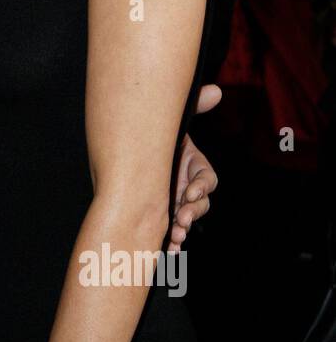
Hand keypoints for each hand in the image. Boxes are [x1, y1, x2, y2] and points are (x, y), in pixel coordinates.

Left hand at [169, 82, 220, 252]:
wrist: (123, 149)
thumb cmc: (153, 135)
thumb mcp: (171, 121)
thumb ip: (194, 105)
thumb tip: (217, 90)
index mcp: (193, 165)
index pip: (207, 179)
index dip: (201, 187)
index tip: (190, 192)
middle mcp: (187, 184)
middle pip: (200, 204)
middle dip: (192, 213)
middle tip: (181, 219)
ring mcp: (175, 200)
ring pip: (188, 219)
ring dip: (184, 229)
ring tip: (176, 237)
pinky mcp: (162, 213)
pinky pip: (173, 230)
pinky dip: (173, 242)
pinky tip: (170, 251)